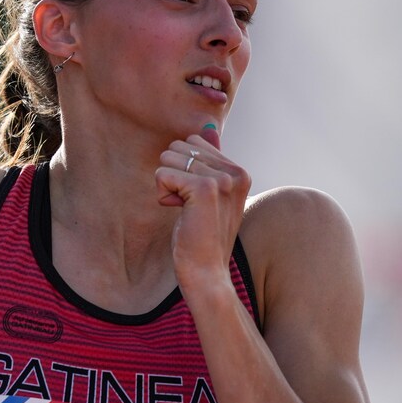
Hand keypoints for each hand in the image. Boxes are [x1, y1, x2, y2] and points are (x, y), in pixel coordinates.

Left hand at [155, 125, 250, 283]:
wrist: (207, 273)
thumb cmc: (203, 238)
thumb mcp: (210, 197)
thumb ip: (210, 163)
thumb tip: (207, 130)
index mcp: (239, 172)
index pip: (195, 142)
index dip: (184, 170)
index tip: (194, 199)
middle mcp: (235, 172)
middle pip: (180, 146)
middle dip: (173, 174)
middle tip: (187, 206)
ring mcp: (221, 179)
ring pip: (169, 157)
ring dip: (167, 184)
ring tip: (184, 209)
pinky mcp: (204, 188)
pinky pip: (163, 173)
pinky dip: (162, 193)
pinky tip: (176, 211)